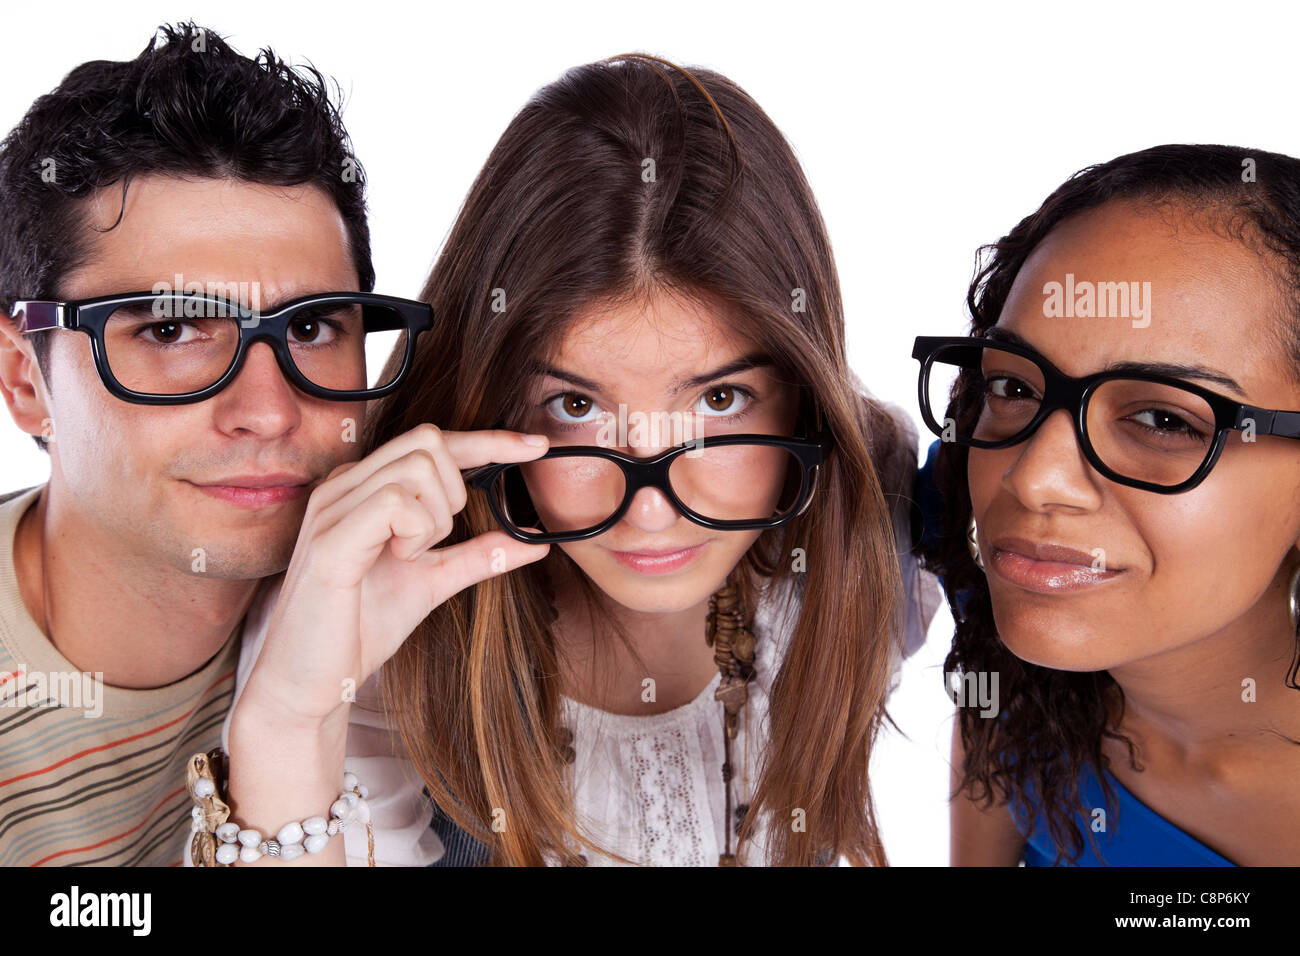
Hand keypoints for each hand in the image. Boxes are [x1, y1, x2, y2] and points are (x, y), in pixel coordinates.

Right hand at [237, 423, 550, 729]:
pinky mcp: (330, 540)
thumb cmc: (359, 628)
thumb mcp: (433, 582)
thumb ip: (478, 555)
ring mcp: (332, 508)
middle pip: (429, 442)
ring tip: (409, 557)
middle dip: (455, 491)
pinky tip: (399, 561)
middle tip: (432, 543)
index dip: (488, 439)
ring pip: (417, 467)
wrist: (310, 682)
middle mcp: (343, 486)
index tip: (536, 446)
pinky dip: (416, 533)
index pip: (432, 440)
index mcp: (362, 488)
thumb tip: (536, 541)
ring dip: (434, 519)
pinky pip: (395, 503)